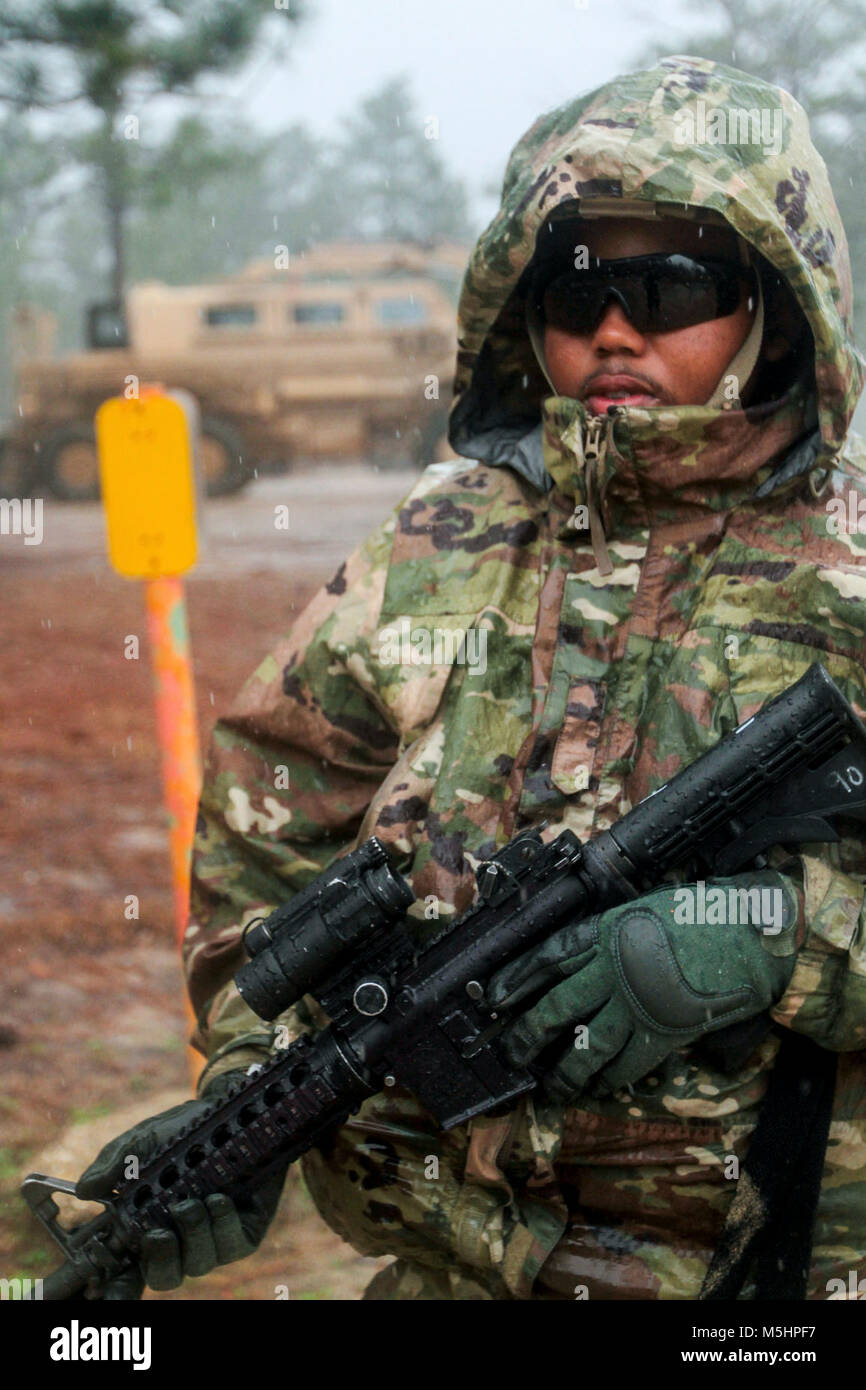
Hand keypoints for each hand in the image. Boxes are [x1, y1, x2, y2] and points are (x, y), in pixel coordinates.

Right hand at [76, 1071, 287, 1296]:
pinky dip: (222, 1225)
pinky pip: (232, 1247)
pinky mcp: (243, 1232)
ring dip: (192, 1233)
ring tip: (191, 1201)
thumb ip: (114, 1165)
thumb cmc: (181, 1131)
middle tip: (158, 1234)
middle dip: (160, 1261)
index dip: (119, 1290)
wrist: (230, 1111)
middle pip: (165, 1278)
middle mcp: (179, 1241)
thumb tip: (83, 1190)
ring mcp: (212, 1239)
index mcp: (147, 1227)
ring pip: (198, 1264)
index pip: (129, 1273)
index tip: (107, 1296)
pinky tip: (218, 1199)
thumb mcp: (142, 1143)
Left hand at [487, 872, 798, 1104]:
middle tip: (511, 1053)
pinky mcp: (663, 1030)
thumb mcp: (644, 909)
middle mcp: (612, 969)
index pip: (547, 958)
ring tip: (549, 1088)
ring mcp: (636, 1003)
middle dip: (528, 1034)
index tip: (493, 997)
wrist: (750, 930)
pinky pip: (627, 1064)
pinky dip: (610, 1079)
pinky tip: (598, 1088)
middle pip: (556, 1007)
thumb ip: (613, 935)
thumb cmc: (701, 913)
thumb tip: (586, 961)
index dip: (516, 980)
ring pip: (587, 1046)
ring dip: (564, 1071)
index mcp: (605, 931)